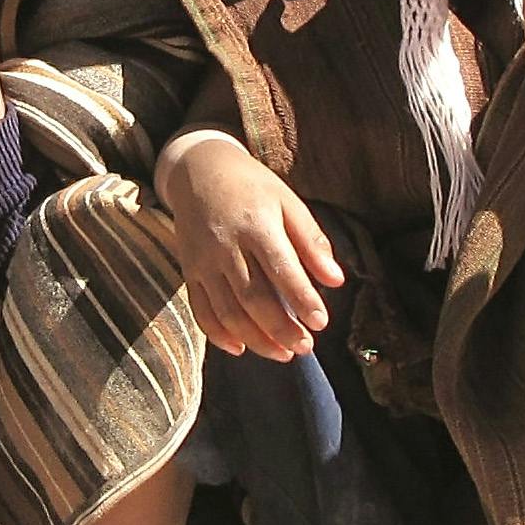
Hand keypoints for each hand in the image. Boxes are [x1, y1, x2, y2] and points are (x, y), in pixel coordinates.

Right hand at [158, 132, 343, 360]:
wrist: (198, 170)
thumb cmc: (252, 186)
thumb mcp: (287, 202)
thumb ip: (311, 241)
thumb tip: (336, 281)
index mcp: (256, 224)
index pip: (282, 269)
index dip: (303, 299)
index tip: (321, 322)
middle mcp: (227, 245)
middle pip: (254, 298)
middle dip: (282, 329)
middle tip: (306, 347)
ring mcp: (204, 261)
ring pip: (228, 312)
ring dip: (256, 340)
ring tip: (283, 354)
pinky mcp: (188, 271)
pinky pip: (201, 310)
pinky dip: (219, 335)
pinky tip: (241, 349)